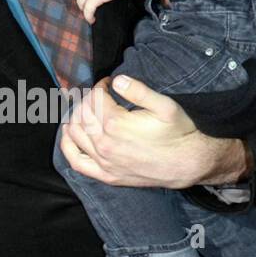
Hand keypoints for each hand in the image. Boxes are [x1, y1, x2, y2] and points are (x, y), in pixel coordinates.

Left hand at [58, 74, 250, 187]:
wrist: (187, 165)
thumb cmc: (178, 134)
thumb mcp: (165, 105)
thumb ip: (139, 90)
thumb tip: (117, 80)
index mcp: (116, 123)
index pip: (96, 97)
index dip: (100, 85)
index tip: (108, 83)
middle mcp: (105, 143)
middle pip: (83, 113)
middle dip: (88, 99)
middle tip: (99, 95)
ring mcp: (103, 161)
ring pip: (75, 134)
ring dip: (76, 116)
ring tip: (85, 108)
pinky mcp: (106, 175)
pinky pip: (77, 162)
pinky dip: (68, 146)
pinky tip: (69, 134)